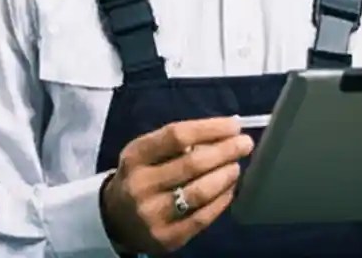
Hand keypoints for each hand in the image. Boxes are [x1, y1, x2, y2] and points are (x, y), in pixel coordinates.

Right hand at [100, 117, 253, 254]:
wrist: (116, 219)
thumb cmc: (140, 176)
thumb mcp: (145, 153)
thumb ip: (176, 143)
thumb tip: (223, 132)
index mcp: (135, 156)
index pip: (176, 136)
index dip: (209, 128)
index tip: (233, 125)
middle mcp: (141, 185)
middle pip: (192, 163)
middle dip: (225, 151)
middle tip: (245, 144)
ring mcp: (153, 214)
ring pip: (200, 192)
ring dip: (225, 176)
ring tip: (236, 167)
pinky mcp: (167, 237)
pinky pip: (203, 217)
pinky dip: (221, 200)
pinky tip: (229, 189)